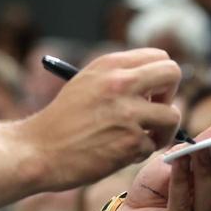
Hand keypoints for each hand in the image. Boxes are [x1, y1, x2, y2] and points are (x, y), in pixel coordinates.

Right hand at [14, 49, 182, 190]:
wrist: (37, 151)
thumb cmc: (61, 121)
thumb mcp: (87, 83)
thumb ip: (119, 76)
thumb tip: (156, 83)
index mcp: (110, 65)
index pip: (159, 57)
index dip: (160, 77)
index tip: (150, 93)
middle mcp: (121, 83)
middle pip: (173, 73)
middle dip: (170, 95)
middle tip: (154, 111)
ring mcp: (127, 113)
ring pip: (173, 115)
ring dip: (161, 131)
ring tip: (139, 139)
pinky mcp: (130, 142)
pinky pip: (153, 146)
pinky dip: (139, 153)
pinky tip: (117, 153)